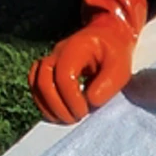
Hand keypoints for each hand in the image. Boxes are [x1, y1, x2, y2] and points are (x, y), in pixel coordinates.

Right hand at [29, 0, 147, 123]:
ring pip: (35, 83)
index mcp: (76, 48)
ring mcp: (50, 60)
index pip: (63, 75)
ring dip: (48, 106)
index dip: (71, 98)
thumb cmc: (115, 52)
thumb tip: (91, 101)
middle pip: (43, 80)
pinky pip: (35, 86)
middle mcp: (58, 52)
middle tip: (76, 118)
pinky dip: (43, 102)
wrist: (108, 37)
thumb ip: (108, 84)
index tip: (85, 111)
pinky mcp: (48, 70)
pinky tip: (57, 114)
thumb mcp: (120, 67)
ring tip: (66, 119)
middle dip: (57, 105)